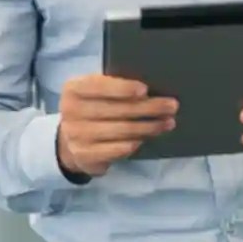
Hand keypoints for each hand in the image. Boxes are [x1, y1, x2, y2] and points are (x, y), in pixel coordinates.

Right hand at [57, 74, 177, 176]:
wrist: (70, 140)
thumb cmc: (92, 108)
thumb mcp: (94, 93)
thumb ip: (113, 87)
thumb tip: (149, 90)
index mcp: (73, 89)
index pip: (98, 86)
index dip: (122, 88)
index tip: (145, 90)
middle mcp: (71, 111)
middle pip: (116, 109)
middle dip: (148, 107)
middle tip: (171, 106)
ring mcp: (76, 135)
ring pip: (120, 130)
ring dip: (148, 126)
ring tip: (167, 122)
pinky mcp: (84, 155)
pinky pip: (115, 150)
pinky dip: (133, 144)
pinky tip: (146, 139)